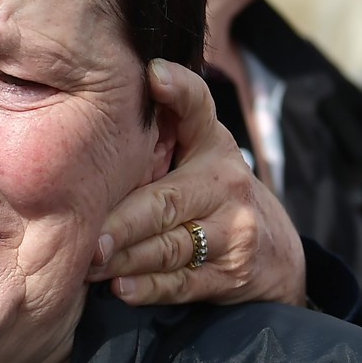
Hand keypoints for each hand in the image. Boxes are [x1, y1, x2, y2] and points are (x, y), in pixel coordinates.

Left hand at [87, 59, 306, 307]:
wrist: (275, 251)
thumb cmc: (210, 190)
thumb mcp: (198, 149)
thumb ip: (161, 125)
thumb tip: (111, 94)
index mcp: (212, 145)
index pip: (197, 109)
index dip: (178, 90)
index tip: (153, 73)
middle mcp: (225, 184)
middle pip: (162, 203)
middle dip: (120, 221)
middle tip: (86, 234)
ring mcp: (233, 232)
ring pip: (167, 246)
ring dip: (123, 258)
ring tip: (89, 263)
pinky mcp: (231, 274)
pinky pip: (183, 282)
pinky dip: (149, 287)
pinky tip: (121, 289)